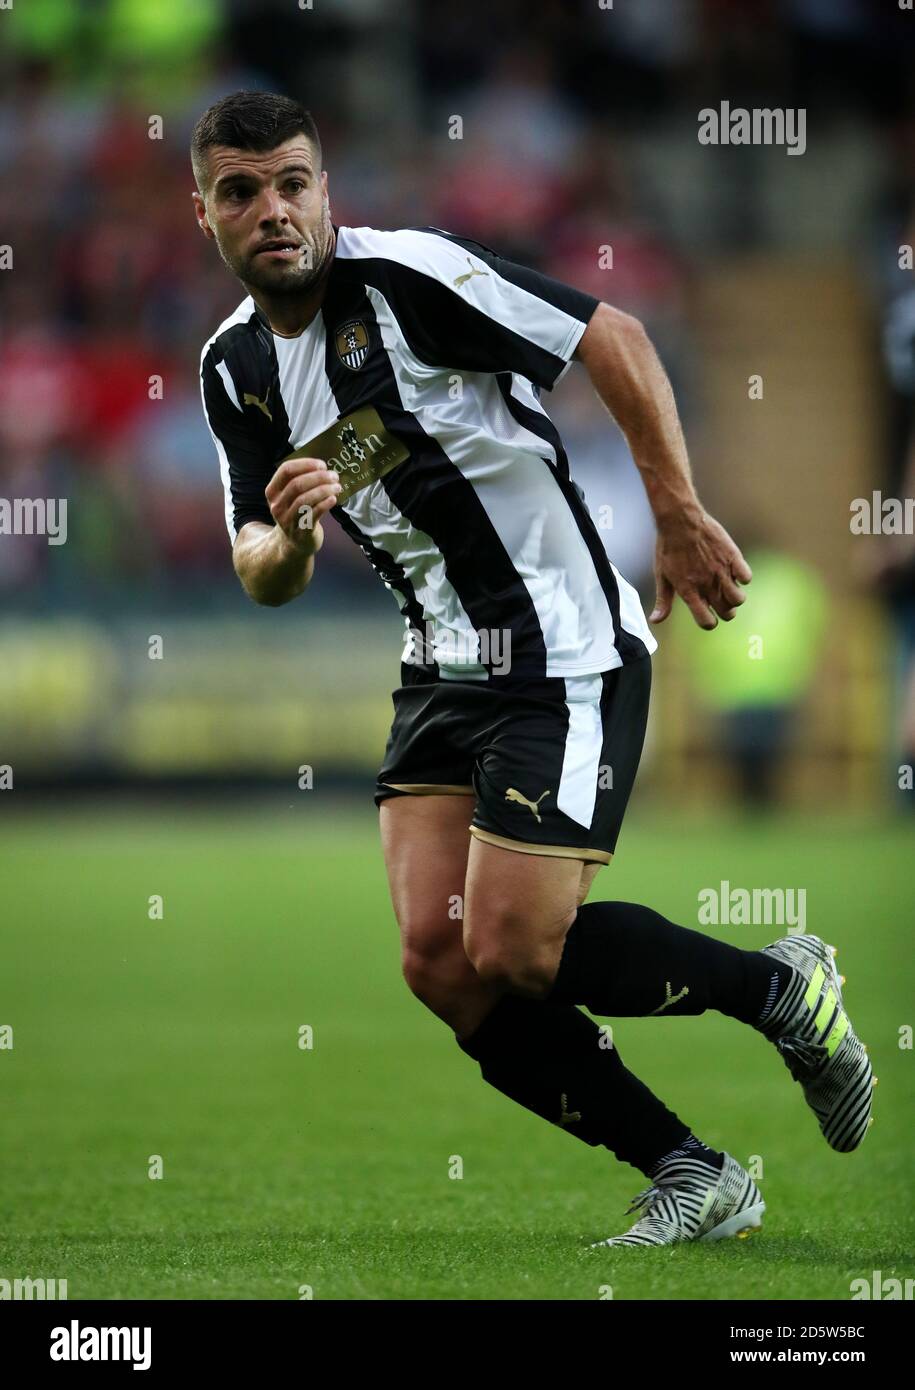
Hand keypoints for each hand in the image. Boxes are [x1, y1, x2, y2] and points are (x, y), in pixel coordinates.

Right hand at [265, 457, 341, 555]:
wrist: (293, 543)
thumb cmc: (296, 513)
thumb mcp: (290, 497)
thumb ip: (301, 480)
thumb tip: (323, 466)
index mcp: (273, 491)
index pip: (286, 470)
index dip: (305, 464)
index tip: (322, 464)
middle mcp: (277, 505)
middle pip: (297, 484)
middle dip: (318, 477)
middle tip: (334, 475)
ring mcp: (288, 519)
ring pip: (304, 499)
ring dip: (324, 490)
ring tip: (337, 487)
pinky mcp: (301, 531)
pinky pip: (313, 514)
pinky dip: (325, 504)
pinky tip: (333, 499)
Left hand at [650, 508, 751, 628]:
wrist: (680, 520)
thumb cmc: (668, 548)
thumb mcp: (661, 576)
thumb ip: (663, 601)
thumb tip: (655, 621)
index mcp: (689, 592)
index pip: (707, 622)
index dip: (709, 622)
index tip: (707, 614)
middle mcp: (707, 585)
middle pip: (727, 613)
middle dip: (725, 611)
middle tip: (720, 600)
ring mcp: (721, 571)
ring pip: (738, 599)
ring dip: (735, 597)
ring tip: (728, 587)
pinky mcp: (732, 557)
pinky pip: (746, 577)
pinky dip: (743, 577)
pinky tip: (734, 571)